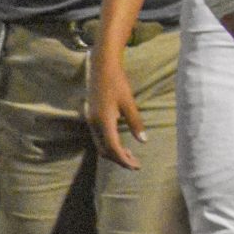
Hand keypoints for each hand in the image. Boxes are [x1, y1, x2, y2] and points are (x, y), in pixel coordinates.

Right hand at [85, 54, 144, 169]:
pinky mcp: (91, 117)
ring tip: (131, 156)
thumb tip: (143, 141)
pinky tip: (122, 143)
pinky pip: (99, 137)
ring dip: (114, 153)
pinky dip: (109, 144)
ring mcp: (90, 120)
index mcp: (103, 121)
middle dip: (119, 160)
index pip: (112, 148)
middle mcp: (93, 123)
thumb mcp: (129, 102)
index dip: (124, 160)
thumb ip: (135, 122)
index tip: (136, 166)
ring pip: (100, 145)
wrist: (101, 67)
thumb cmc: (117, 82)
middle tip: (136, 164)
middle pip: (104, 150)